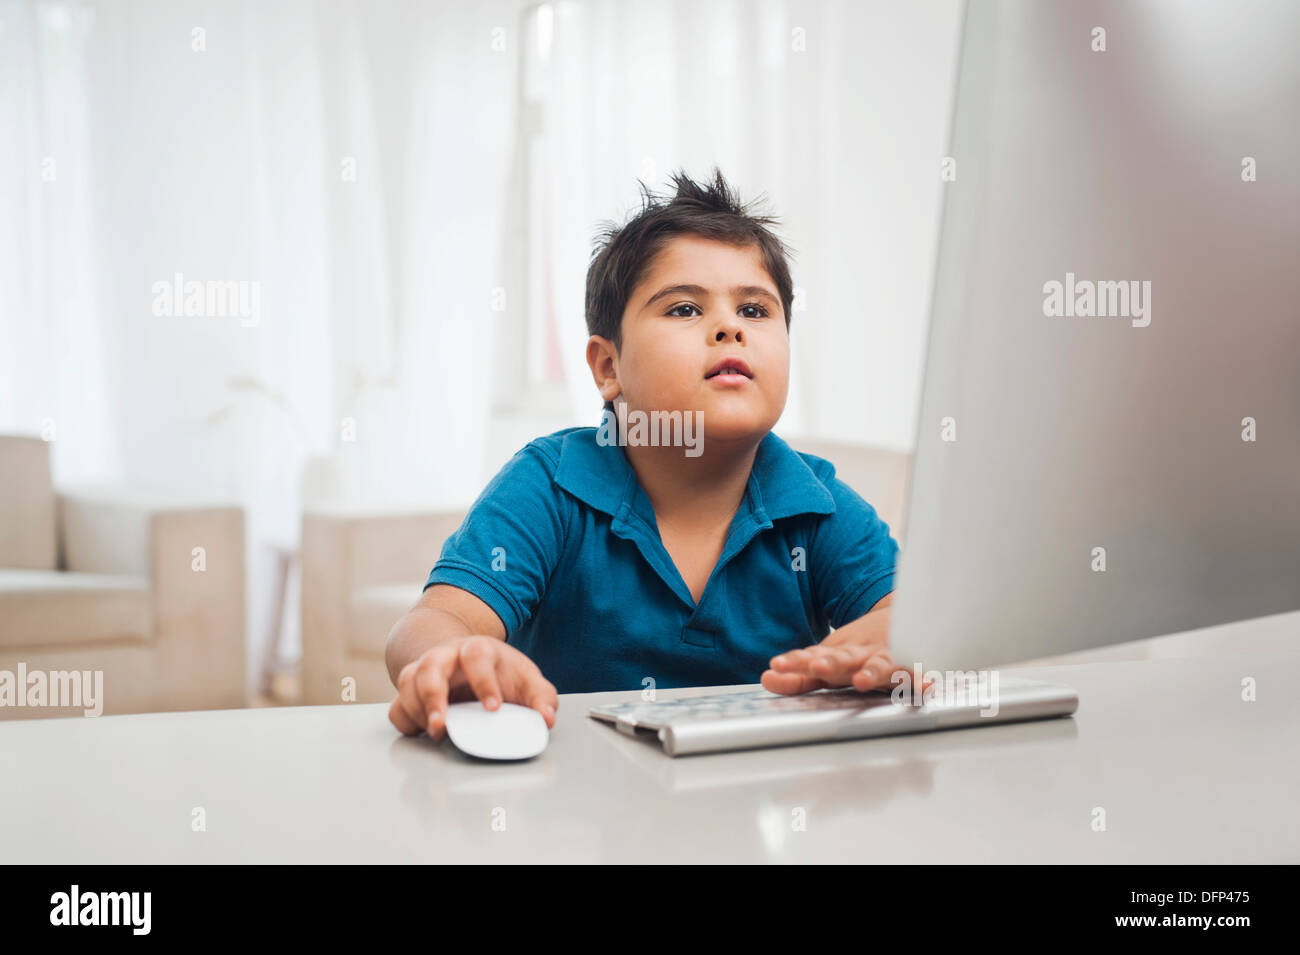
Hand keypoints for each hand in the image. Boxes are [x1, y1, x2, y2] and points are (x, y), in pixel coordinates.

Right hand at [388, 635, 558, 740]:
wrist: (467, 660)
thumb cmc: (498, 672)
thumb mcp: (525, 679)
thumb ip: (541, 697)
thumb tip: (546, 719)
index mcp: (478, 649)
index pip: (477, 656)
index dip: (484, 681)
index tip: (494, 708)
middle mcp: (445, 656)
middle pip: (430, 667)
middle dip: (434, 696)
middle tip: (443, 724)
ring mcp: (424, 672)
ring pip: (408, 683)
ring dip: (417, 710)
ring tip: (436, 732)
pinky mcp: (410, 693)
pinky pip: (397, 706)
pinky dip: (405, 721)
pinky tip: (421, 732)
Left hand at [762, 605, 931, 695]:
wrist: (899, 616)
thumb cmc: (858, 649)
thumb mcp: (825, 661)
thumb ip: (797, 678)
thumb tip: (766, 679)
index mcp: (837, 655)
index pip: (813, 657)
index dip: (796, 662)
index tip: (777, 665)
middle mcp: (860, 655)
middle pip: (844, 659)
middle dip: (831, 663)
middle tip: (818, 666)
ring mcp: (884, 659)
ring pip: (878, 665)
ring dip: (870, 671)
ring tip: (863, 680)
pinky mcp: (907, 667)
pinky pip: (915, 675)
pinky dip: (920, 679)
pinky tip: (927, 684)